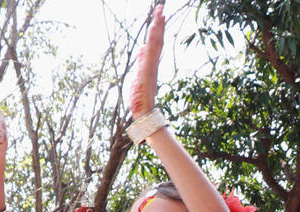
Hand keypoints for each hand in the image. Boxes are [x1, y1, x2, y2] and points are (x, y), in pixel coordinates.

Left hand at [129, 4, 165, 118]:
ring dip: (157, 28)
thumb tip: (142, 49)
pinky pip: (151, 52)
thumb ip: (142, 62)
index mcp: (150, 63)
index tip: (159, 15)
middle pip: (157, 40)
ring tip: (160, 13)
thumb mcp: (138, 76)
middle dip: (159, 24)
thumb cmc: (141, 99)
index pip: (154, 43)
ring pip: (156, 43)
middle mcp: (152, 63)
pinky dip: (153, 42)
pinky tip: (154, 32)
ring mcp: (151, 67)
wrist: (144, 113)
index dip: (157, 29)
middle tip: (161, 7)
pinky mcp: (147, 71)